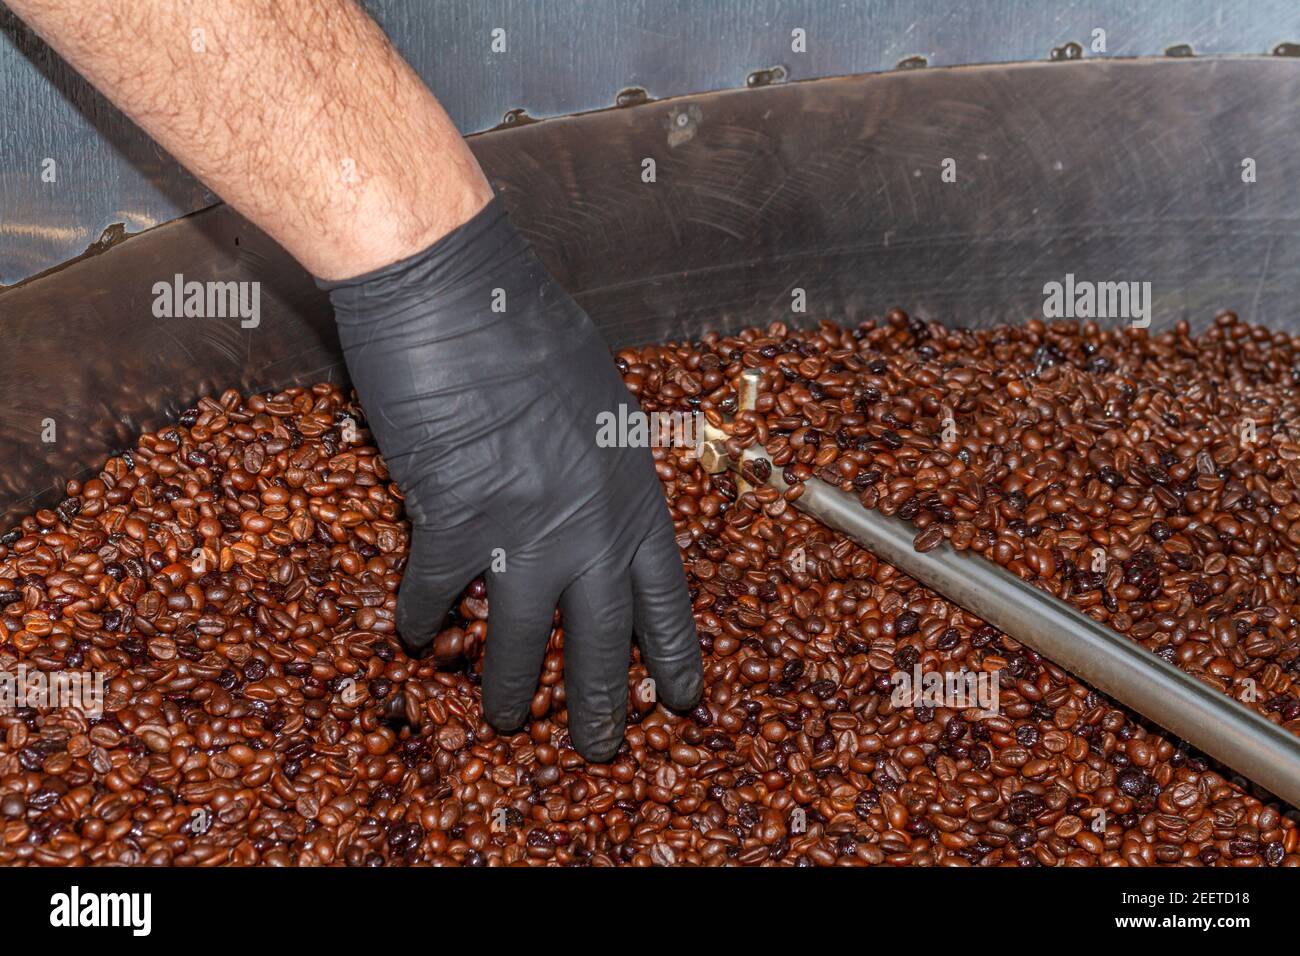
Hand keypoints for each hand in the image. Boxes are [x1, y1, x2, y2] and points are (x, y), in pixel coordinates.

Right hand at [319, 197, 703, 760]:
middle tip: (604, 749)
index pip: (664, 592)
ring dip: (514, 689)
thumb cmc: (526, 323)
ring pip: (526, 640)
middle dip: (605, 704)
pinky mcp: (453, 521)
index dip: (671, 652)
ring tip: (506, 721)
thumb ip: (599, 460)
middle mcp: (588, 520)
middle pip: (605, 636)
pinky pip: (438, 596)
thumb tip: (591, 497)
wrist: (454, 288)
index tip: (681, 696)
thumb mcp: (594, 392)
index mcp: (630, 486)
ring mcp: (524, 527)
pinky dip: (424, 620)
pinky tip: (416, 638)